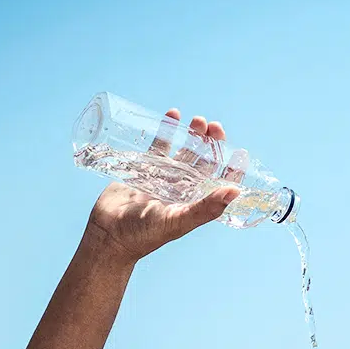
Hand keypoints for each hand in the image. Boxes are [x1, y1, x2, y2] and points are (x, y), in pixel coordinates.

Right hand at [82, 109, 246, 264]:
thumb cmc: (145, 234)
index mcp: (195, 201)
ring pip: (183, 151)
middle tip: (214, 126)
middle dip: (211, 143)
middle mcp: (183, 188)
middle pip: (203, 161)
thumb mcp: (179, 221)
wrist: (109, 234)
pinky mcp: (144, 167)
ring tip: (198, 120)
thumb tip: (235, 191)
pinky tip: (174, 114)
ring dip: (193, 135)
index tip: (240, 151)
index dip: (231, 167)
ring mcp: (164, 177)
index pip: (219, 182)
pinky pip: (159, 145)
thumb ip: (206, 208)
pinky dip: (167, 129)